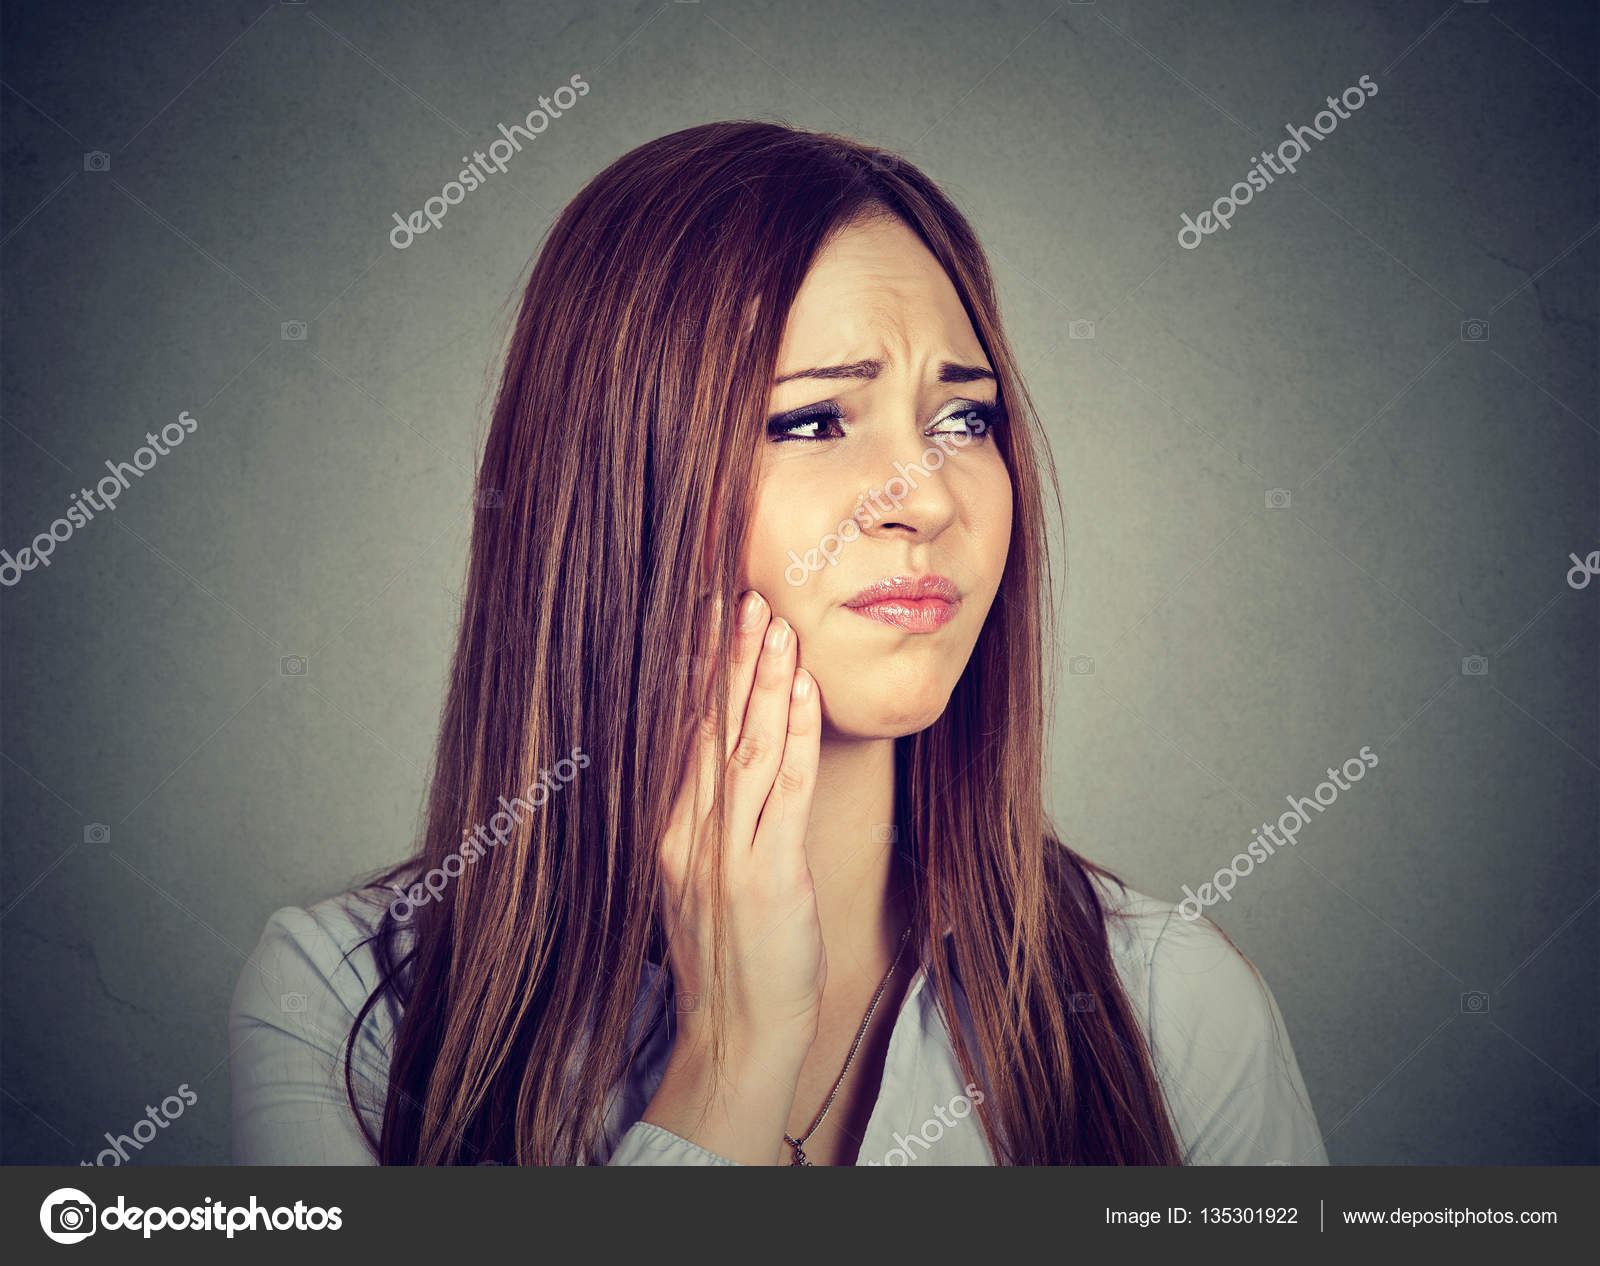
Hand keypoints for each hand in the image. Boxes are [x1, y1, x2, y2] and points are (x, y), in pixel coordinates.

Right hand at [641, 589, 824, 1161]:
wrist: (735, 1036)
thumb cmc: (727, 960)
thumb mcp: (698, 883)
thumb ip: (704, 822)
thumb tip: (719, 763)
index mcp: (670, 831)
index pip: (683, 734)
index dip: (695, 673)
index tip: (703, 617)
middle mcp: (689, 833)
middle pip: (708, 728)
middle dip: (726, 658)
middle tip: (740, 594)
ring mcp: (726, 853)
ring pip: (744, 747)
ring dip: (761, 680)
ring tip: (773, 623)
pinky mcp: (769, 873)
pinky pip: (784, 790)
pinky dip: (794, 735)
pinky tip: (802, 691)